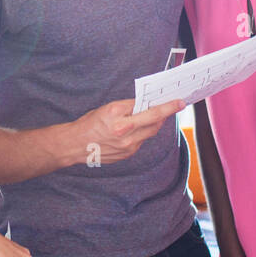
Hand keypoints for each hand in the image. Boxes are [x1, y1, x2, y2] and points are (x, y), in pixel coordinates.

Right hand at [70, 98, 185, 165]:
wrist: (75, 145)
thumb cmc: (89, 123)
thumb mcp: (108, 108)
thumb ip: (128, 107)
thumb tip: (146, 104)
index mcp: (119, 118)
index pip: (149, 110)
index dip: (167, 106)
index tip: (180, 102)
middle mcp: (125, 133)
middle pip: (155, 123)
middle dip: (166, 114)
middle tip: (174, 106)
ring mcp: (127, 146)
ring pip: (149, 132)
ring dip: (155, 123)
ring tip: (156, 114)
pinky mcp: (127, 154)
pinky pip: (141, 141)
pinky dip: (143, 132)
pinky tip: (140, 127)